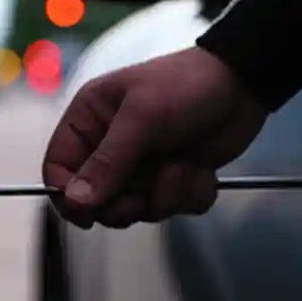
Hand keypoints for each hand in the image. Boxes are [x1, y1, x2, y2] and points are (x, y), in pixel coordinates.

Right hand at [42, 47, 266, 228]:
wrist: (243, 85)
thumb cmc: (187, 86)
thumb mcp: (143, 118)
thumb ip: (108, 162)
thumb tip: (75, 201)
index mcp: (89, 120)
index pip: (58, 167)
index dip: (68, 196)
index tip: (89, 214)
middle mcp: (110, 145)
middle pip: (95, 200)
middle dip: (126, 201)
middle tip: (147, 188)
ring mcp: (141, 165)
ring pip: (136, 209)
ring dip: (164, 195)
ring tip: (182, 164)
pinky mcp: (171, 179)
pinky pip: (170, 208)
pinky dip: (189, 194)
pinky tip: (200, 168)